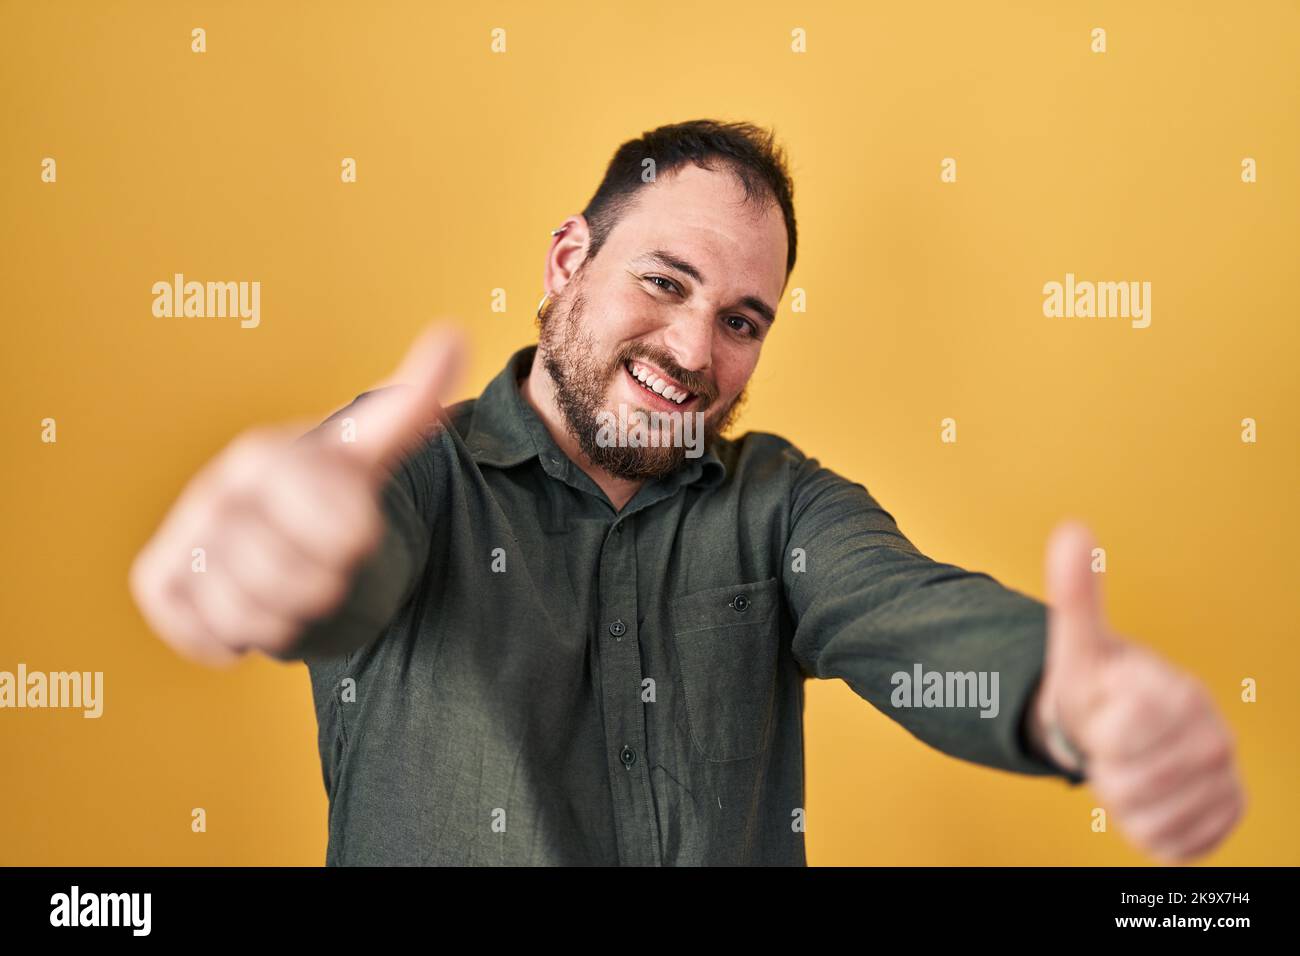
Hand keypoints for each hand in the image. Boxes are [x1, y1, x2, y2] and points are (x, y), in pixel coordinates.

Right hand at [129, 323, 466, 666]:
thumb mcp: (375, 447)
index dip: (356, 541)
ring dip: (285, 617)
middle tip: (323, 568)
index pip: (337, 529)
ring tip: (290, 589)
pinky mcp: (157, 583)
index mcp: (265, 455)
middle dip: (320, 585)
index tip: (356, 526)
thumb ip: (413, 399)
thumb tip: (454, 332)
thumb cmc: (330, 488)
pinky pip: (206, 634)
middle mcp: (213, 491)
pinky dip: (237, 640)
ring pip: (247, 613)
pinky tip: (249, 611)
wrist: (273, 527)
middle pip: (285, 577)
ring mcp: (182, 536)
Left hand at [1032, 520, 1245, 862]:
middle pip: (1130, 784)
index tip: (1103, 712)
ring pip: (1145, 819)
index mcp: (1183, 692)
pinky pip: (1167, 846)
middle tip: (1110, 744)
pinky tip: (1145, 796)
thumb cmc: (1099, 685)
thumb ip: (1075, 593)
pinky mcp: (1222, 817)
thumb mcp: (1078, 642)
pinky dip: (1143, 830)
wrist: (1121, 725)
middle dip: (1104, 768)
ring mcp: (1224, 779)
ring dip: (1120, 800)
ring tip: (1124, 767)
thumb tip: (1071, 529)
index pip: (1122, 736)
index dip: (1096, 731)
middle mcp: (1215, 736)